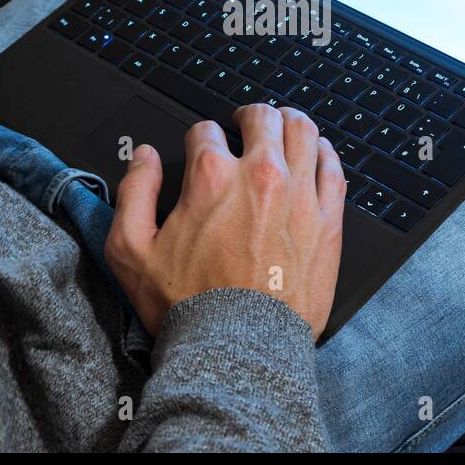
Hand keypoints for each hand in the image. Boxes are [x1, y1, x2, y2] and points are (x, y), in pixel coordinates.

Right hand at [105, 104, 345, 337]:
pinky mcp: (328, 220)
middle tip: (245, 123)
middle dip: (249, 116)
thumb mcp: (130, 251)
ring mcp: (300, 195)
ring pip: (303, 132)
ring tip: (282, 127)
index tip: (202, 149)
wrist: (239, 348)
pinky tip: (316, 154)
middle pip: (263, 118)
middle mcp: (260, 176)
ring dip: (289, 122)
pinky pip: (333, 168)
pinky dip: (324, 153)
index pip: (206, 131)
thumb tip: (145, 157)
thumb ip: (134, 192)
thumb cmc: (187, 306)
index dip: (199, 137)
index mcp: (211, 177)